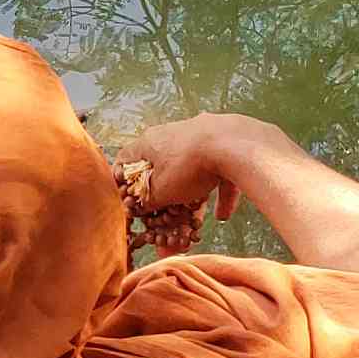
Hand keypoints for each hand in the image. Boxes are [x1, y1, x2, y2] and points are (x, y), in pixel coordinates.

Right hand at [117, 112, 287, 223]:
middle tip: (166, 216)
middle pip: (163, 168)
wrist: (235, 145)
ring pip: (192, 171)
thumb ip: (148, 201)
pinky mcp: (225, 142)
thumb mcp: (161, 192)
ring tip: (196, 223)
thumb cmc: (189, 166)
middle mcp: (172, 134)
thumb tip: (142, 207)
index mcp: (150, 142)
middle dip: (165, 197)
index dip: (124, 180)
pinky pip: (218, 171)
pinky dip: (219, 193)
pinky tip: (223, 214)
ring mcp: (200, 136)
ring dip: (193, 197)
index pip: (126, 158)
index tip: (128, 197)